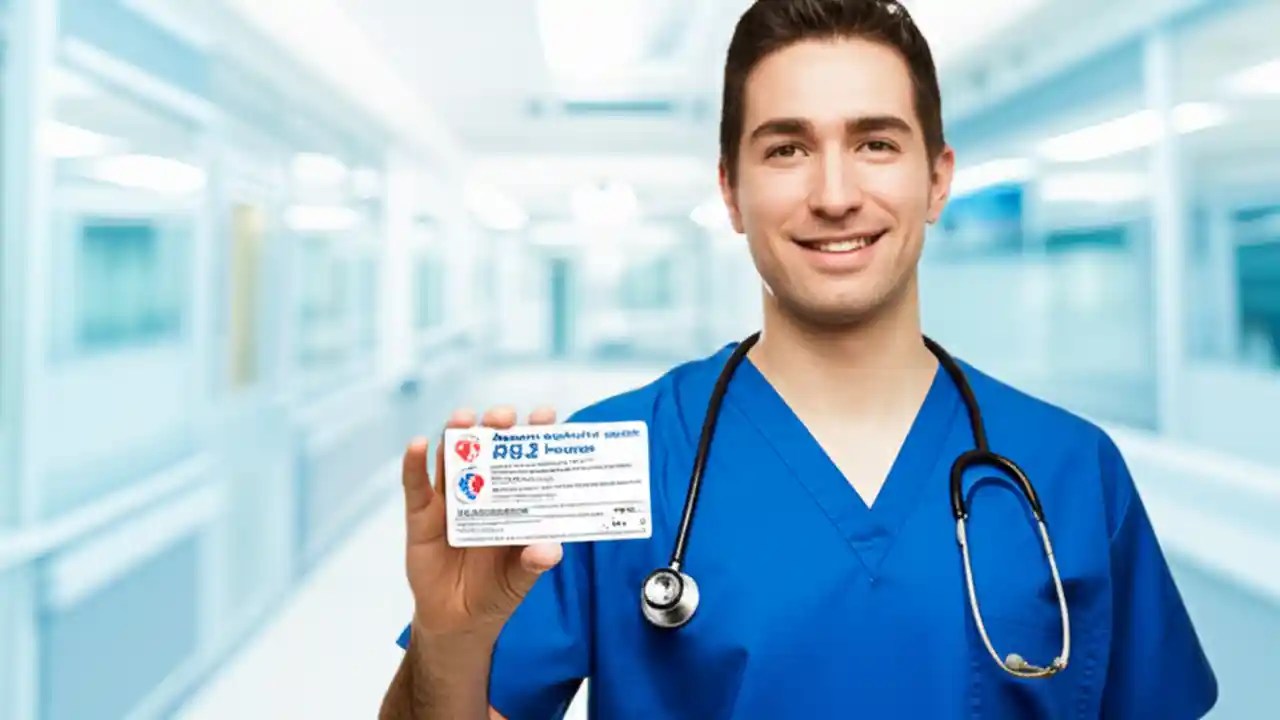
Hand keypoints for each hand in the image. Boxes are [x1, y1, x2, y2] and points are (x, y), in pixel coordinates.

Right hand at [401, 405, 562, 639]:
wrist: (458, 620)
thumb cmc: (497, 589)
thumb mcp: (521, 578)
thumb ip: (534, 563)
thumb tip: (549, 550)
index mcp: (515, 498)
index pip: (527, 458)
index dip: (535, 434)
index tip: (545, 415)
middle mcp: (485, 490)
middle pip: (489, 448)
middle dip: (496, 426)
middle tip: (503, 417)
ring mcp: (451, 499)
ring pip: (452, 457)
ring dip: (457, 434)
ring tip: (463, 419)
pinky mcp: (422, 514)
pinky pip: (416, 485)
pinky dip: (414, 464)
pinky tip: (418, 445)